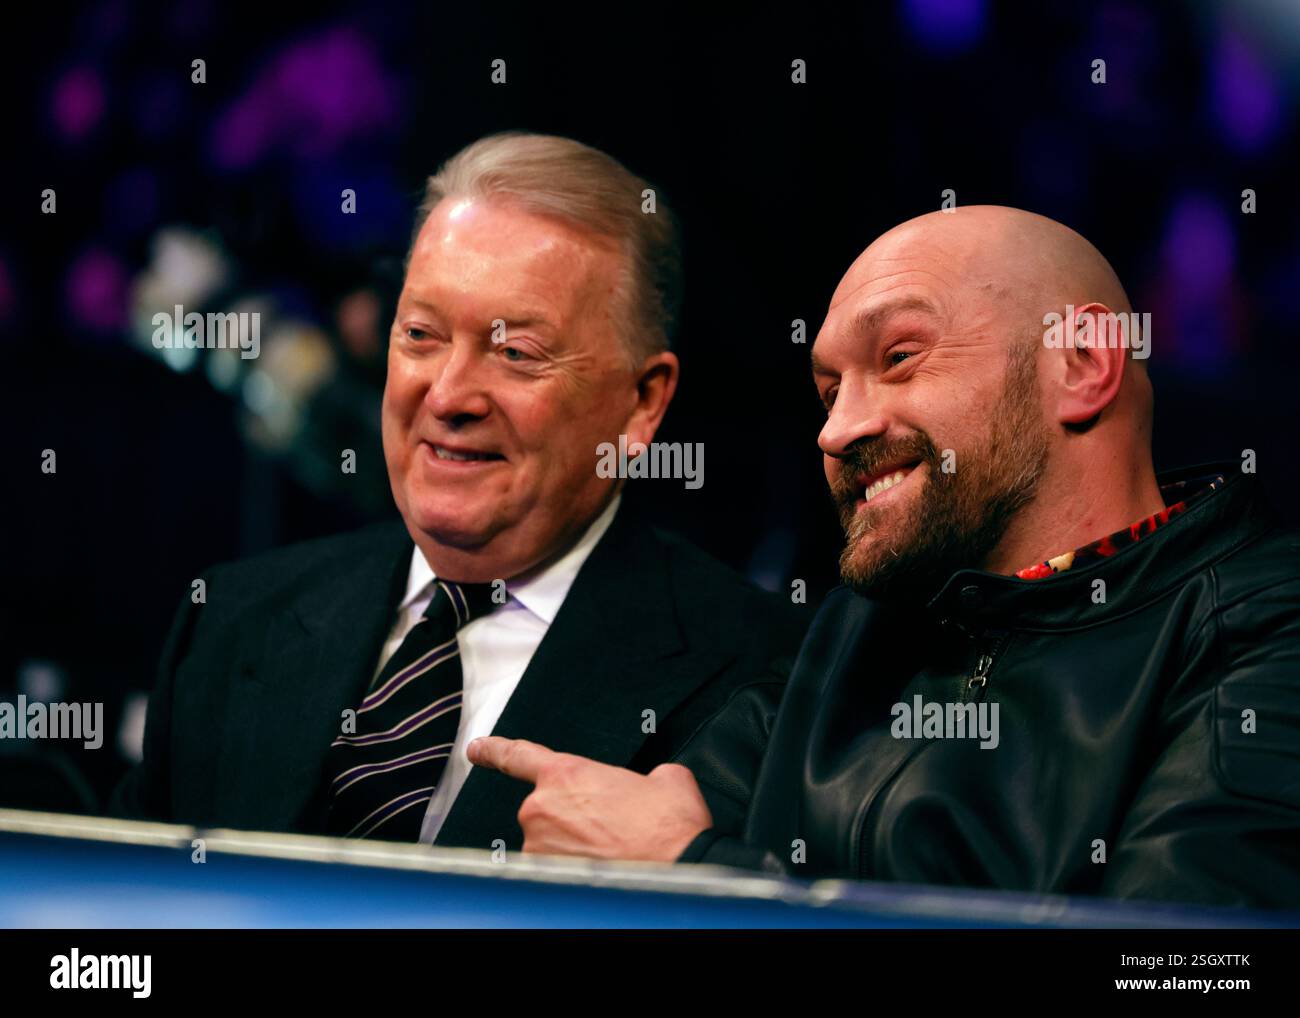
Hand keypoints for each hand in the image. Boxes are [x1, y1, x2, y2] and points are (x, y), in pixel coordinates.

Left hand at [467, 736, 712, 861]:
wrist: (680, 868)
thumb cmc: (670, 827)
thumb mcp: (665, 779)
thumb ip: (640, 776)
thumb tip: (648, 786)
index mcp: (566, 773)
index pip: (517, 756)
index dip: (494, 751)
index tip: (477, 749)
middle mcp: (542, 808)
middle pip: (546, 809)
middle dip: (572, 818)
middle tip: (609, 828)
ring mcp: (540, 846)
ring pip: (550, 842)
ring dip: (574, 846)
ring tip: (612, 850)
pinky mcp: (546, 875)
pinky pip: (556, 867)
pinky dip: (576, 867)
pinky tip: (605, 867)